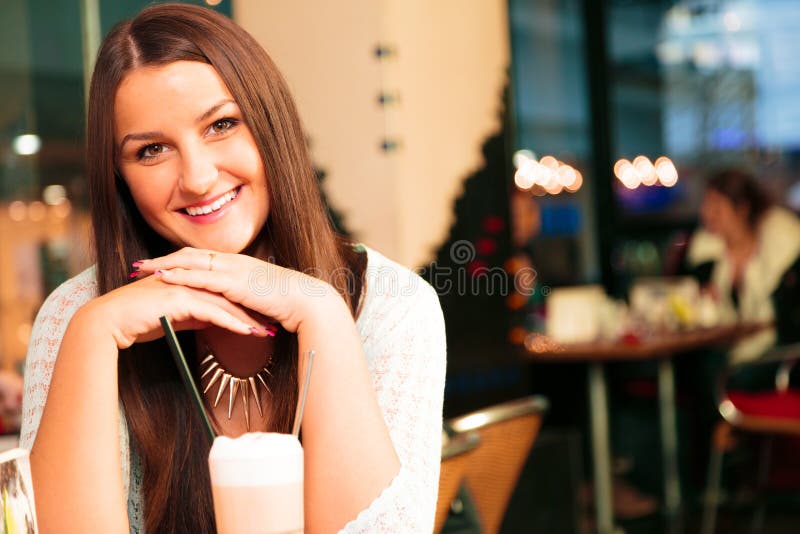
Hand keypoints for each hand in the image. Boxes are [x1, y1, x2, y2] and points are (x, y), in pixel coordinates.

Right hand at [84, 272, 268, 348]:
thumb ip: (195, 314)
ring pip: (225, 303)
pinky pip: (212, 312)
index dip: (245, 305)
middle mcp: (189, 279)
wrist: (110, 322)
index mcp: (189, 280)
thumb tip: (214, 320)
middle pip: (229, 295)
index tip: (264, 317)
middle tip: (274, 323)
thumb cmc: (138, 320)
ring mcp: (185, 287)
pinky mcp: (179, 299)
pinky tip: (246, 332)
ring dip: (248, 318)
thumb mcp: (175, 318)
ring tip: (267, 331)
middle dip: (253, 311)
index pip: (224, 292)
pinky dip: (231, 322)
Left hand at [132, 247, 344, 332]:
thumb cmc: (290, 303)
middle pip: (189, 254)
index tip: (159, 265)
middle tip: (140, 265)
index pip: (202, 257)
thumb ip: (245, 299)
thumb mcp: (262, 297)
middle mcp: (234, 260)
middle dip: (162, 258)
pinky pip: (199, 276)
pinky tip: (161, 278)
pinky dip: (177, 275)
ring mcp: (233, 268)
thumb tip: (234, 309)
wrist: (307, 301)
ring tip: (141, 270)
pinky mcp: (233, 281)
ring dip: (162, 264)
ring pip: (189, 261)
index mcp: (240, 263)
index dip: (178, 259)